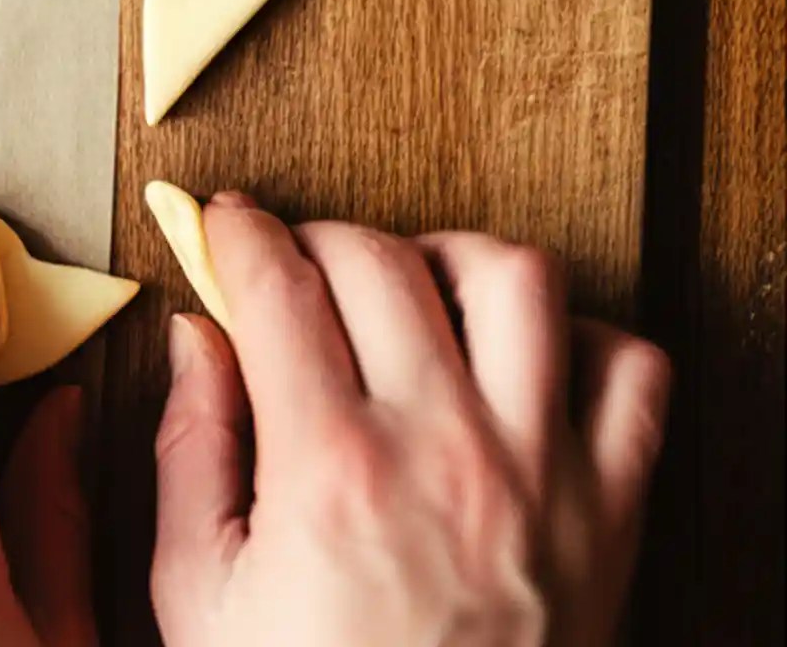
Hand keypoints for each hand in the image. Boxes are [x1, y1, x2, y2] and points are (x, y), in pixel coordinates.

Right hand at [151, 192, 668, 646]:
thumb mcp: (197, 595)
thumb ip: (189, 450)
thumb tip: (194, 341)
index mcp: (328, 472)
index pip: (278, 289)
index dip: (239, 236)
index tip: (225, 223)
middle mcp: (442, 449)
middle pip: (381, 261)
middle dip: (319, 237)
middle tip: (295, 264)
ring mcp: (539, 471)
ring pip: (514, 279)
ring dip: (447, 257)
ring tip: (408, 289)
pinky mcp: (608, 506)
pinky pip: (628, 368)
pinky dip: (577, 335)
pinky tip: (517, 356)